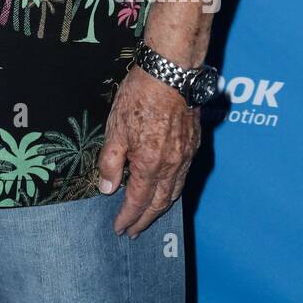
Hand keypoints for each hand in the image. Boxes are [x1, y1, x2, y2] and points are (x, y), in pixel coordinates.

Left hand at [97, 64, 200, 236]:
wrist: (171, 71)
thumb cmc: (140, 95)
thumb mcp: (115, 128)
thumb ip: (111, 161)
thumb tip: (108, 188)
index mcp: (150, 164)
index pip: (138, 201)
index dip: (128, 217)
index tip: (120, 229)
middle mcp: (172, 165)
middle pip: (160, 202)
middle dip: (146, 219)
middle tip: (134, 231)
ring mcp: (186, 155)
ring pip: (175, 191)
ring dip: (161, 207)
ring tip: (149, 215)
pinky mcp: (194, 143)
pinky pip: (183, 175)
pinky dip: (173, 188)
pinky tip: (166, 187)